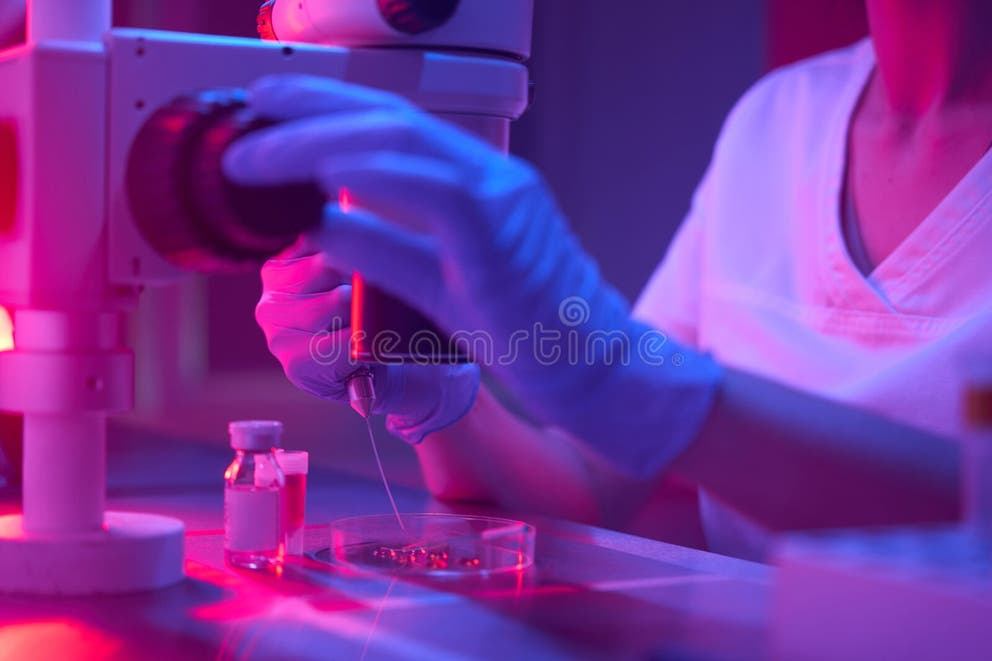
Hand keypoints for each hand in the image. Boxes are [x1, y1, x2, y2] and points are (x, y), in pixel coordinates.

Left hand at [227, 74, 721, 475]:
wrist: (604, 370)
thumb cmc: (529, 331)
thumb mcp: (440, 283)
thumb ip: (385, 248)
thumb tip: (319, 223)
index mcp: (483, 183)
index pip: (397, 128)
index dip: (329, 109)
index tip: (272, 106)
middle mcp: (495, 179)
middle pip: (391, 119)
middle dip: (311, 107)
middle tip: (250, 105)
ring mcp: (504, 203)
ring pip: (402, 146)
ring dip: (319, 143)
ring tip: (256, 154)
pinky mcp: (504, 242)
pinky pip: (432, 196)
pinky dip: (371, 186)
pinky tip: (319, 188)